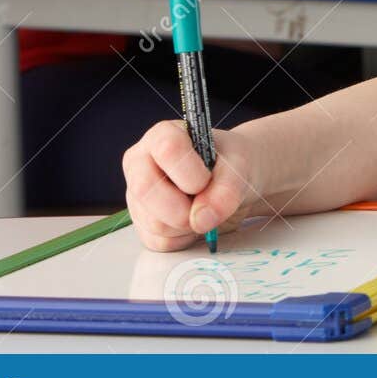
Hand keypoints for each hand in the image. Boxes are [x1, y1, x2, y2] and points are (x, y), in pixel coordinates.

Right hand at [122, 120, 258, 251]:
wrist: (231, 182)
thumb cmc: (230, 164)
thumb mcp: (239, 167)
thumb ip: (226, 189)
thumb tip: (201, 219)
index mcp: (162, 136)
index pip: (167, 149)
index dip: (191, 172)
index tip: (207, 180)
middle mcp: (141, 163)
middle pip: (146, 190)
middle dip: (184, 208)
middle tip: (208, 204)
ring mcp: (137, 195)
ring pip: (154, 222)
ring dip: (188, 225)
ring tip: (202, 207)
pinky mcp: (141, 223)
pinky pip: (158, 241)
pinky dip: (184, 238)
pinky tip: (193, 221)